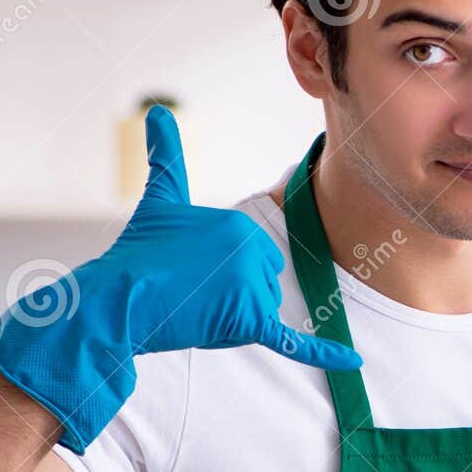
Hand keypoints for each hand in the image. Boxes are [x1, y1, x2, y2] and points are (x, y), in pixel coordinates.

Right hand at [0, 105, 362, 452]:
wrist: (116, 300)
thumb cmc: (137, 254)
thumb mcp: (159, 201)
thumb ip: (167, 158)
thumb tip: (157, 112)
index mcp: (240, 224)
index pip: (252, 260)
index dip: (220, 274)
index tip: (187, 271)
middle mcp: (251, 248)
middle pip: (261, 286)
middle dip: (232, 297)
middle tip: (189, 292)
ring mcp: (251, 284)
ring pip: (260, 314)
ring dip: (232, 320)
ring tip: (193, 309)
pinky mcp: (247, 321)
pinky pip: (293, 341)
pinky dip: (325, 352)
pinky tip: (355, 359)